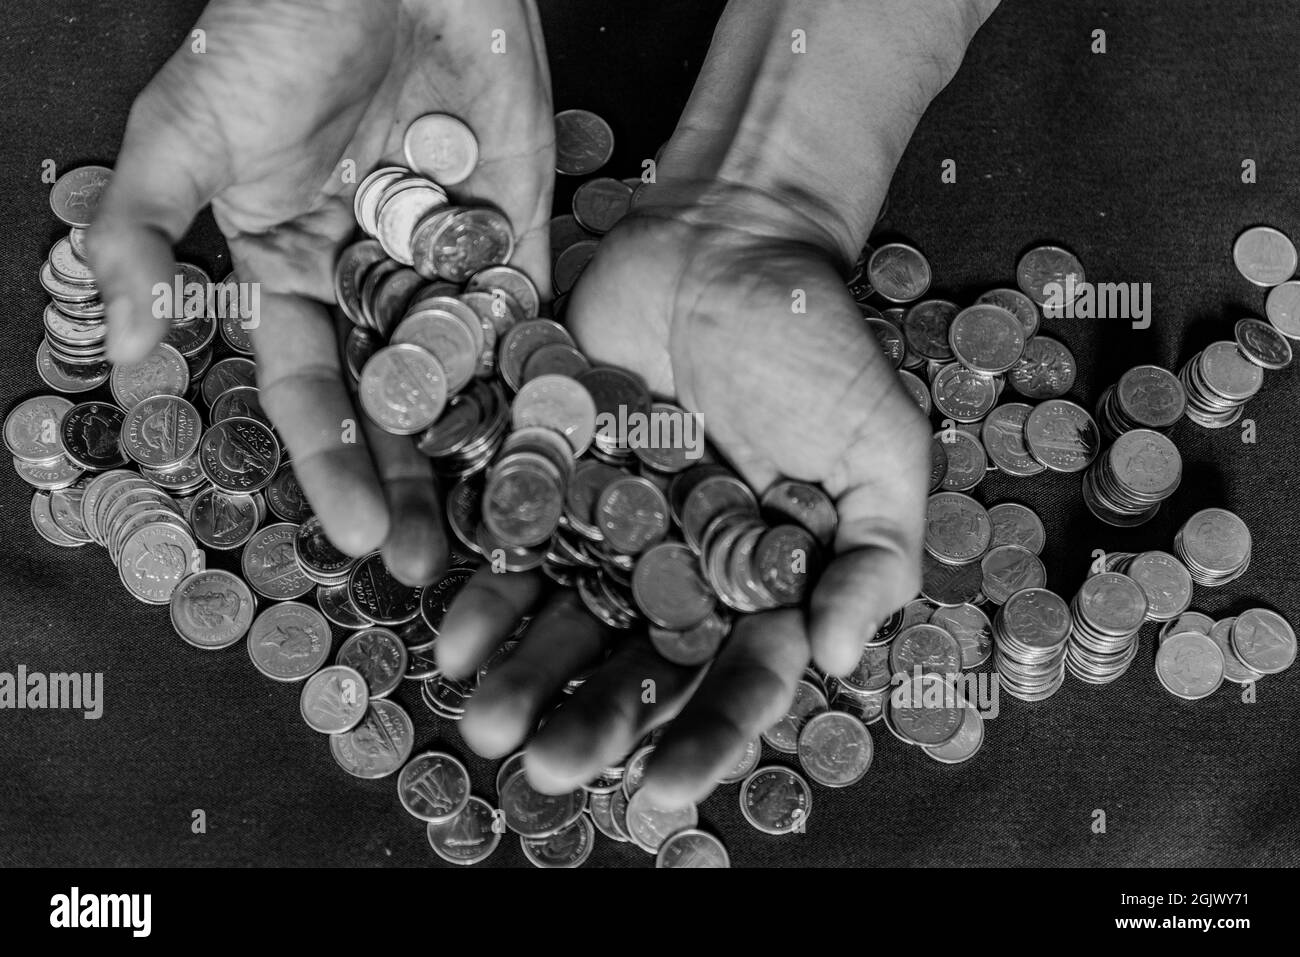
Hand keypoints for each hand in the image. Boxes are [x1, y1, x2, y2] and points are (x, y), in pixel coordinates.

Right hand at [90, 0, 554, 582]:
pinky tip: (555, 445)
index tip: (356, 534)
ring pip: (464, 377)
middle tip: (431, 560)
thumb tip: (131, 356)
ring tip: (496, 529)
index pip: (308, 393)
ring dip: (475, 452)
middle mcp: (369, 280)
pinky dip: (543, 375)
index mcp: (289, 271)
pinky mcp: (519, 231)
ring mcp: (447, 260)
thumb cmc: (272, 34)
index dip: (329, 464)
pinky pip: (532, 314)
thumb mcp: (179, 135)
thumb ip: (146, 239)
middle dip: (407, 483)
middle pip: (391, 404)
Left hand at [437, 184, 929, 805]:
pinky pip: (515, 543)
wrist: (729, 238)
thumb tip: (833, 659)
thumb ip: (874, 555)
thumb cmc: (819, 343)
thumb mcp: (879, 449)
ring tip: (484, 725)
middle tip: (546, 770)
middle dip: (592, 720)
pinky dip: (484, 589)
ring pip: (563, 617)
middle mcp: (680, 566)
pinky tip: (453, 637)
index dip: (706, 738)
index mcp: (762, 577)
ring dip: (524, 675)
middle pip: (635, 663)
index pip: (737, 678)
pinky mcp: (550, 470)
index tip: (665, 793)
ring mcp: (610, 522)